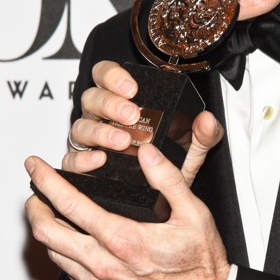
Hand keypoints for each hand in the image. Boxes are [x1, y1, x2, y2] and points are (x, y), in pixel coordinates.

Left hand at [25, 141, 229, 279]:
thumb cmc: (201, 264)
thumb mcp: (194, 213)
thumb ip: (167, 179)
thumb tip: (147, 154)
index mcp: (123, 239)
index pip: (69, 204)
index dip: (46, 181)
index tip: (35, 166)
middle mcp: (104, 266)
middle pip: (47, 233)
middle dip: (35, 208)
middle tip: (36, 193)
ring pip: (55, 255)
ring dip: (48, 232)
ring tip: (52, 215)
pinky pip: (70, 276)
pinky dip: (65, 255)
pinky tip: (76, 244)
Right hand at [62, 60, 222, 187]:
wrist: (160, 203)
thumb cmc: (168, 167)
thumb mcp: (191, 151)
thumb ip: (204, 135)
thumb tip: (207, 120)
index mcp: (122, 104)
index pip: (106, 76)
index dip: (113, 76)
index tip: (132, 88)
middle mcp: (101, 119)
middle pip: (92, 99)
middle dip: (110, 104)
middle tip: (131, 115)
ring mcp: (90, 142)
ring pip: (80, 127)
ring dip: (99, 132)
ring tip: (122, 142)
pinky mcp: (81, 167)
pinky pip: (71, 160)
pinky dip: (82, 160)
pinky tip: (99, 160)